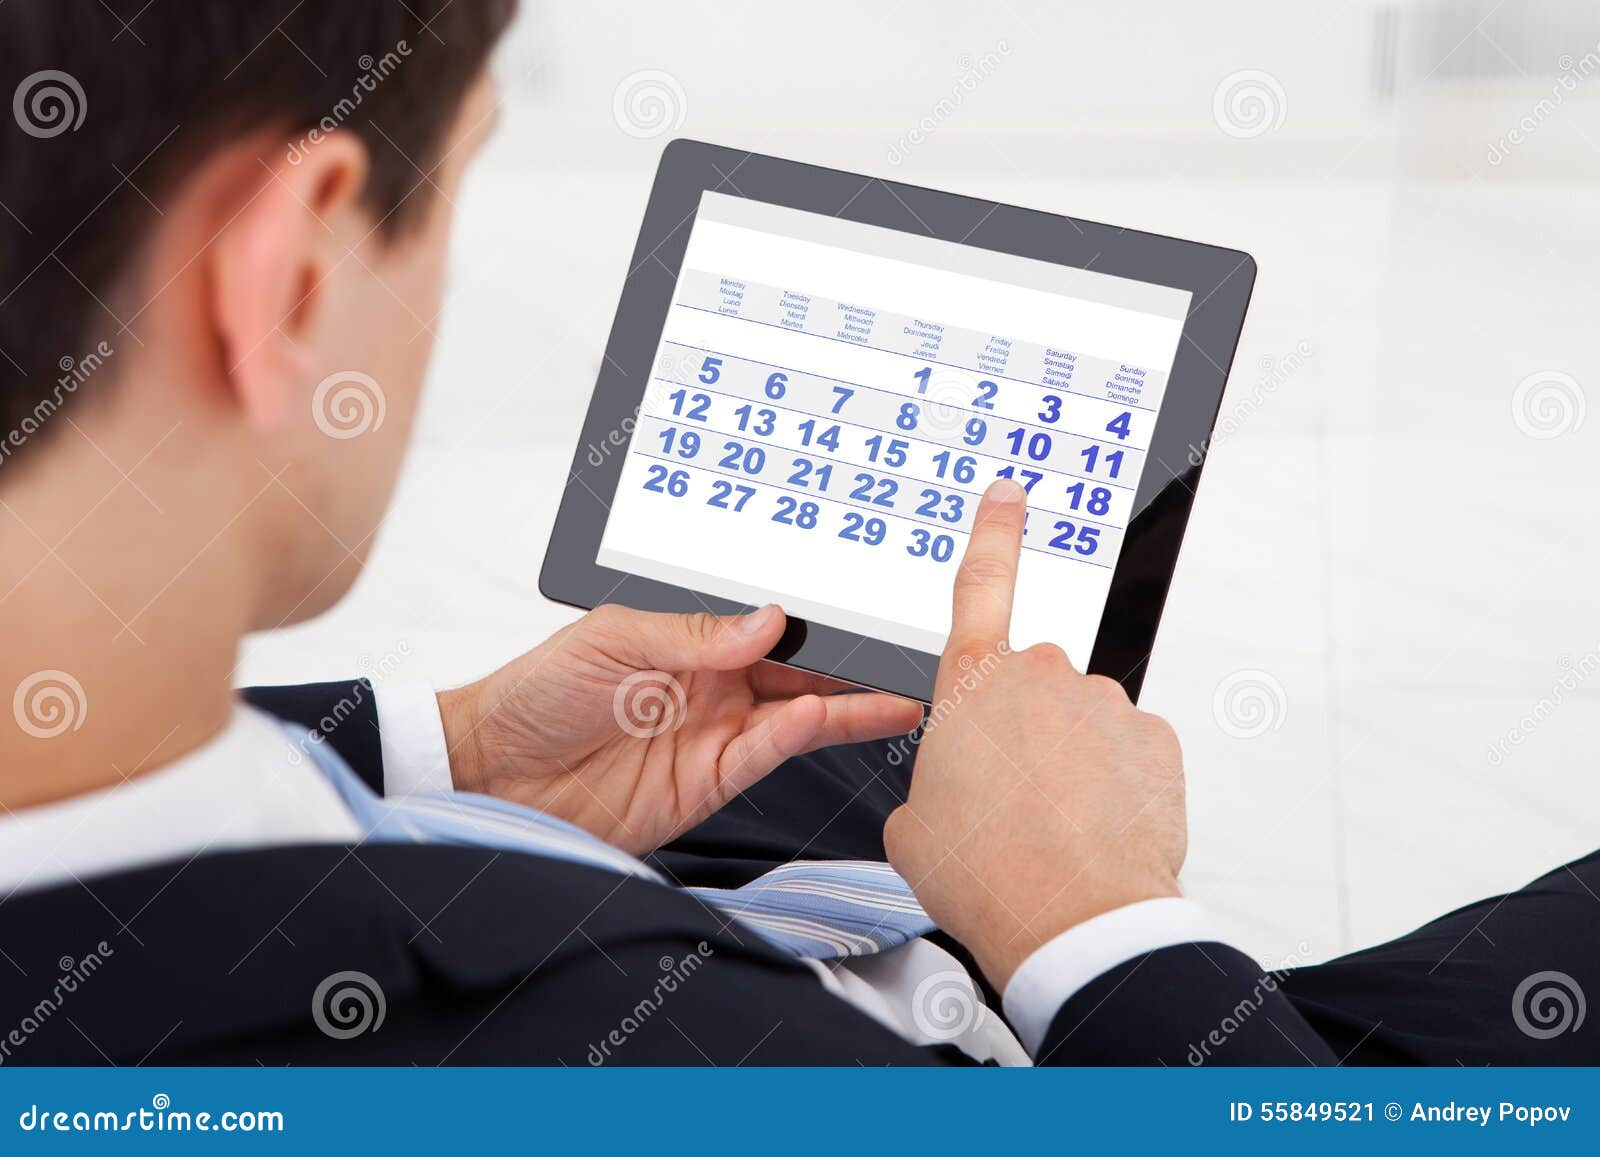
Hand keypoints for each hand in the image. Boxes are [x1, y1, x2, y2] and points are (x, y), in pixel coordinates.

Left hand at [437, 604, 921, 854]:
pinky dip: (795, 737)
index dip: (818, 622)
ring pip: (799, 717)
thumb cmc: (537, 694)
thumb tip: (768, 617)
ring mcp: (715, 735)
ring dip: (848, 707)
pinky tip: (819, 716)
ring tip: (898, 696)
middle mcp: (714, 688)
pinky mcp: (707, 782)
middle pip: (800, 673)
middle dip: (853, 665)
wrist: (492, 772)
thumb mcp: (612, 638)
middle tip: (905, 654)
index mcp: (692, 642)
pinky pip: (763, 754)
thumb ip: (694, 633)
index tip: (865, 611)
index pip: (772, 628)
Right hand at [883, 480, 1186, 990]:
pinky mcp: (1154, 738)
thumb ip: (931, 785)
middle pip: (1031, 686)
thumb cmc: (986, 873)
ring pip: (1081, 722)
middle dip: (1024, 729)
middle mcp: (1043, 676)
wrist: (1070, 918)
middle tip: (1010, 800)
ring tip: (1053, 828)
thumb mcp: (914, 827)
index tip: (1010, 492)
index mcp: (972, 684)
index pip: (981, 582)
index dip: (994, 531)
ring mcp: (1105, 703)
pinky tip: (1095, 829)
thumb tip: (952, 795)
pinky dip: (1113, 784)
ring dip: (1069, 762)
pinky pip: (1126, 751)